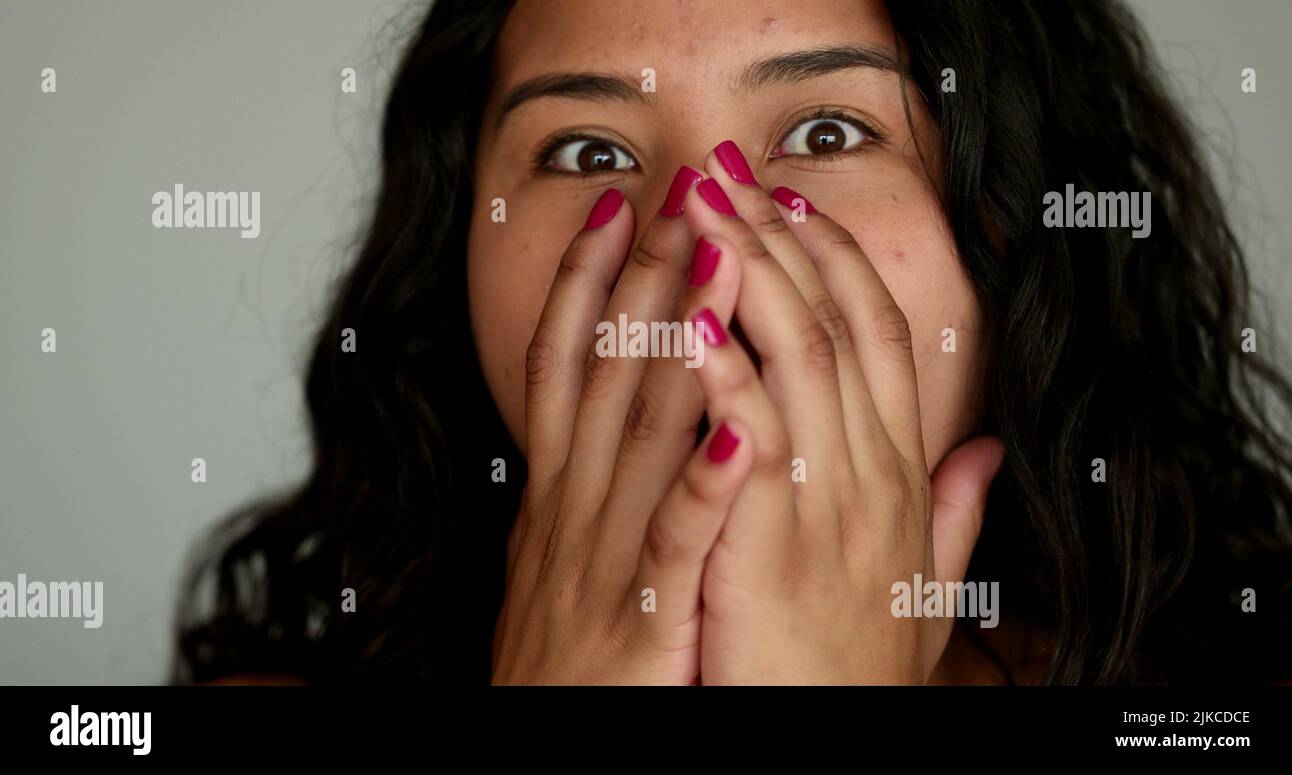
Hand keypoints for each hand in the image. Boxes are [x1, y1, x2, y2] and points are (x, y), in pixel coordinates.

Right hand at [492, 181, 754, 683]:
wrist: (546, 754)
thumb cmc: (576, 669)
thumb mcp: (573, 569)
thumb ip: (609, 490)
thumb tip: (636, 432)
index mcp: (559, 496)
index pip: (567, 366)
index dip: (588, 282)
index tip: (619, 208)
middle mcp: (569, 509)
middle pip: (607, 372)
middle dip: (643, 275)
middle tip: (680, 191)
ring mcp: (598, 558)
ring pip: (642, 434)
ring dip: (681, 343)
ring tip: (717, 261)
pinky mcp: (639, 616)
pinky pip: (677, 538)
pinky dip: (705, 478)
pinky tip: (739, 422)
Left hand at [681, 143, 1005, 683]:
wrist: (825, 741)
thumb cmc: (856, 666)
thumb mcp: (924, 588)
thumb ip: (953, 512)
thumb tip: (982, 450)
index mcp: (899, 476)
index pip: (877, 339)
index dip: (835, 262)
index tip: (790, 206)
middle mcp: (871, 476)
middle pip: (832, 326)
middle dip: (778, 238)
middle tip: (727, 170)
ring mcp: (828, 507)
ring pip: (796, 360)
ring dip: (746, 275)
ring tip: (701, 207)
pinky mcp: (773, 546)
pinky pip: (751, 440)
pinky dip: (723, 373)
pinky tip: (689, 318)